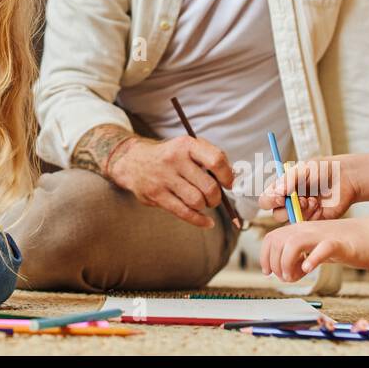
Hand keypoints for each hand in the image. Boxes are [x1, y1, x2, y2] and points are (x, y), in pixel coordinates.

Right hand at [107, 135, 234, 227]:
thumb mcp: (187, 147)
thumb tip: (235, 177)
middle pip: (209, 186)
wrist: (133, 161)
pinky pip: (184, 213)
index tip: (228, 184)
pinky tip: (207, 222)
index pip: (216, 160)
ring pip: (197, 201)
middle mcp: (174, 159)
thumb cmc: (169, 156)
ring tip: (202, 203)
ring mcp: (163, 178)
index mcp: (186, 145)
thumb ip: (211, 157)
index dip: (227, 176)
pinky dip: (200, 221)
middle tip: (213, 197)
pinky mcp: (156, 195)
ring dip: (205, 206)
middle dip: (216, 197)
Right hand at [260, 156, 358, 222]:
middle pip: (276, 214)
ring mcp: (301, 212)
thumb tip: (278, 191)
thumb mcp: (305, 169)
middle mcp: (289, 202)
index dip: (270, 201)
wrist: (346, 177)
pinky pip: (307, 225)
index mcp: (282, 188)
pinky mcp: (314, 220)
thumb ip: (290, 179)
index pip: (266, 200)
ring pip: (291, 221)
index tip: (281, 197)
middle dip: (288, 208)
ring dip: (301, 211)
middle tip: (302, 200)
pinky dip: (312, 216)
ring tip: (314, 200)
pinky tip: (320, 206)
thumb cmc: (323, 169)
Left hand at [260, 215, 368, 281]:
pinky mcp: (340, 244)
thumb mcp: (319, 249)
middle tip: (285, 277)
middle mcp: (309, 230)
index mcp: (302, 230)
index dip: (264, 256)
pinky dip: (311, 259)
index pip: (272, 238)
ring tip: (292, 276)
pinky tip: (308, 270)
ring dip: (287, 262)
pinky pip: (322, 248)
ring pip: (294, 242)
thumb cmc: (348, 244)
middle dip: (274, 262)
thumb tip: (288, 274)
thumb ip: (303, 258)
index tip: (268, 272)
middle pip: (277, 240)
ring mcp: (323, 235)